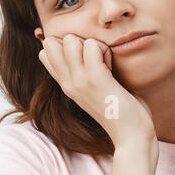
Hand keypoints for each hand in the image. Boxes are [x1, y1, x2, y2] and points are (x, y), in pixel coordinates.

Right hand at [35, 27, 155, 151]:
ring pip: (71, 40)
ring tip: (105, 65)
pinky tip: (112, 69)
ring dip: (92, 44)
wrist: (130, 135)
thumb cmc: (120, 110)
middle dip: (76, 42)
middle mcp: (67, 83)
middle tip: (96, 61)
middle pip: (52, 42)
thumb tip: (85, 49)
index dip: (64, 47)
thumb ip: (86, 71)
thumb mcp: (95, 89)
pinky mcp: (94, 79)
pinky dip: (105, 50)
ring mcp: (78, 81)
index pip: (45, 54)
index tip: (85, 61)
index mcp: (66, 85)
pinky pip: (92, 45)